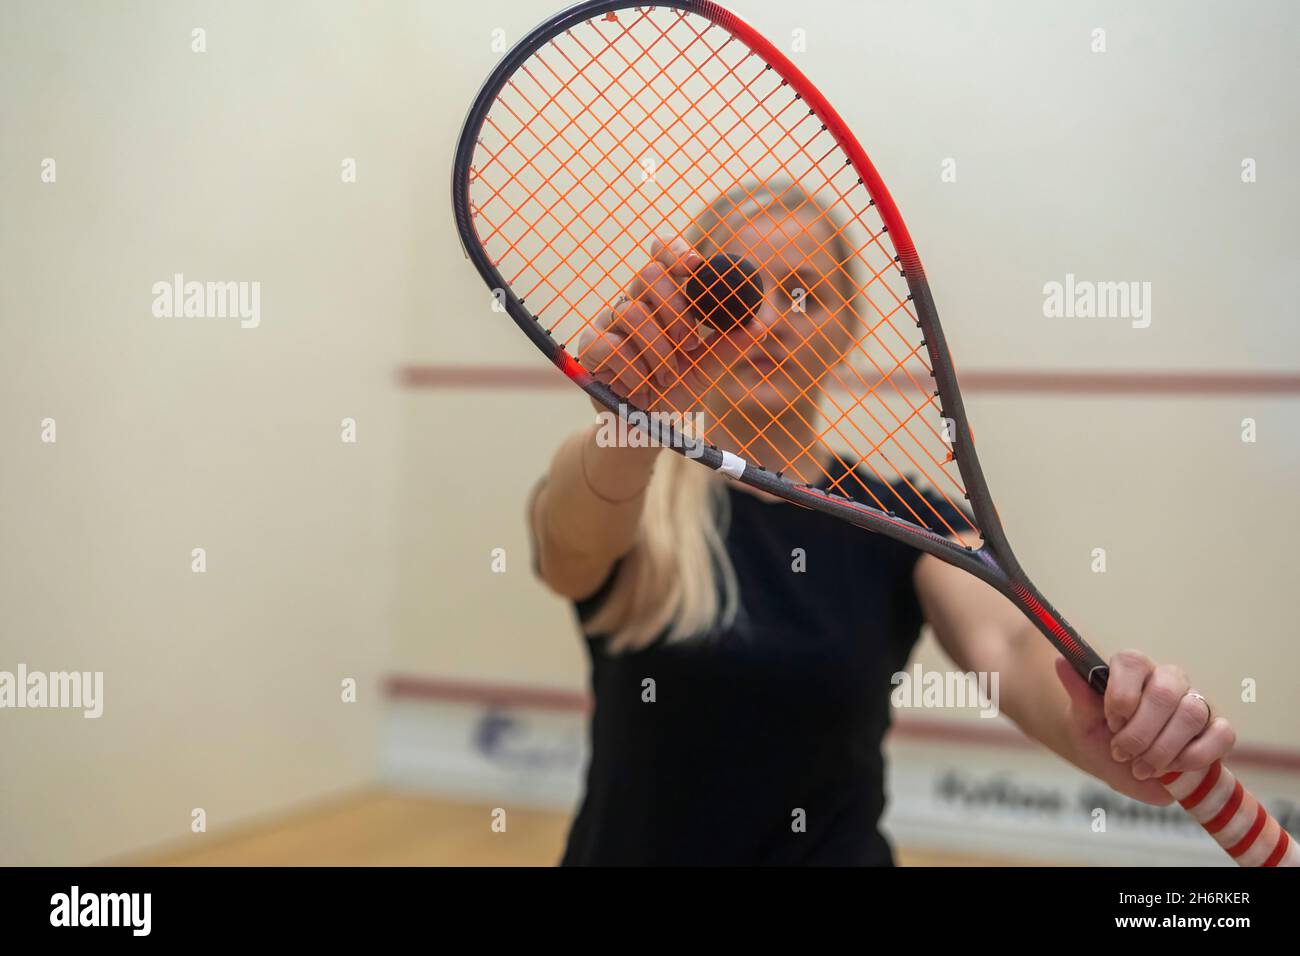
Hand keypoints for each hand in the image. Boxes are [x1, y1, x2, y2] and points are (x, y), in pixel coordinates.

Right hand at [578, 236, 713, 413]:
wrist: (646, 427)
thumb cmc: (674, 389)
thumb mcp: (706, 368)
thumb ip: (728, 345)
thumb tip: (760, 326)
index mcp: (663, 299)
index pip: (661, 255)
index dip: (675, 250)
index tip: (696, 265)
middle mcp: (635, 302)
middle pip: (648, 275)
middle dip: (675, 310)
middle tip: (689, 343)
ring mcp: (610, 322)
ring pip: (632, 313)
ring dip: (658, 350)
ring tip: (667, 376)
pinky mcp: (591, 347)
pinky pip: (611, 346)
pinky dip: (633, 370)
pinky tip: (641, 387)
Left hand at [1053, 652, 1235, 804]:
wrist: (1126, 770)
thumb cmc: (1103, 740)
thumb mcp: (1083, 721)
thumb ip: (1078, 693)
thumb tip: (1061, 660)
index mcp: (1133, 670)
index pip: (1132, 663)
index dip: (1120, 696)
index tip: (1110, 722)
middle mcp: (1167, 680)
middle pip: (1164, 692)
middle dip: (1140, 732)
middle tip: (1121, 753)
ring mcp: (1195, 702)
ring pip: (1192, 713)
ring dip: (1164, 748)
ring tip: (1142, 768)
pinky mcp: (1217, 728)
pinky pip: (1223, 734)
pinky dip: (1198, 756)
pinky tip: (1174, 769)